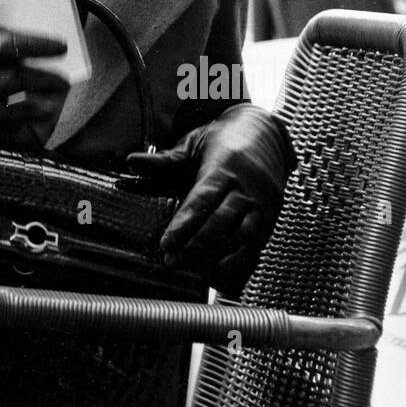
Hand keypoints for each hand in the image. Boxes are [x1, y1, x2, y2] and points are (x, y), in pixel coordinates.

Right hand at [0, 30, 66, 209]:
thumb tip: (6, 48)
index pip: (7, 45)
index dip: (37, 45)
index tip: (59, 46)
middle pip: (16, 79)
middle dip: (45, 79)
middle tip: (64, 78)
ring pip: (12, 110)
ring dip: (37, 107)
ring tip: (52, 104)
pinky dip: (19, 133)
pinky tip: (31, 130)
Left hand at [127, 105, 296, 295]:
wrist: (267, 134)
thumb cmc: (224, 139)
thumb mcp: (194, 142)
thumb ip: (165, 159)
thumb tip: (132, 161)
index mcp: (224, 167)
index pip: (202, 199)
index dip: (184, 224)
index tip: (166, 243)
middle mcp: (246, 187)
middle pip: (221, 222)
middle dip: (195, 245)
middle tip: (172, 261)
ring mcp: (263, 204)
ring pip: (242, 236)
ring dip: (218, 256)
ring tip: (194, 271)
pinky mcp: (272, 217)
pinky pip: (258, 244)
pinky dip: (241, 261)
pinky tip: (220, 272)